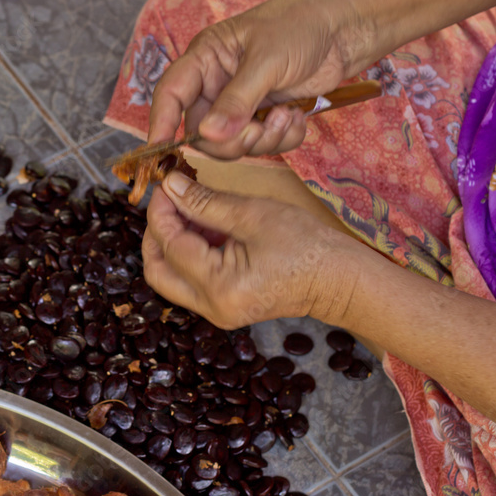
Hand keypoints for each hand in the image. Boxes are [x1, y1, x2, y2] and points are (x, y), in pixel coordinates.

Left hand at [142, 172, 360, 328]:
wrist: (339, 280)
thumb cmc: (306, 245)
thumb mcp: (252, 215)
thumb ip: (205, 203)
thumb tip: (170, 187)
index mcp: (219, 288)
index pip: (170, 246)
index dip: (161, 211)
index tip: (166, 183)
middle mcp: (211, 308)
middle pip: (158, 272)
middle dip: (156, 234)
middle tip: (168, 201)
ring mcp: (216, 312)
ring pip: (171, 277)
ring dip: (172, 242)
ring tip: (189, 208)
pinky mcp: (223, 306)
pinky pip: (191, 280)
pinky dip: (189, 253)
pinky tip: (204, 226)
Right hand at [148, 0, 370, 158]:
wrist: (345, 28)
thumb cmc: (301, 25)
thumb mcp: (266, 61)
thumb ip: (236, 101)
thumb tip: (207, 135)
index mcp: (205, 59)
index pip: (170, 94)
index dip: (161, 123)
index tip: (161, 151)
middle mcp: (217, 84)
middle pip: (202, 132)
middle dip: (232, 140)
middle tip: (261, 129)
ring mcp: (241, 103)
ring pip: (232, 144)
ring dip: (262, 140)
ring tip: (286, 117)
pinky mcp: (265, 116)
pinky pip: (262, 144)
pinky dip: (282, 139)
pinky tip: (297, 117)